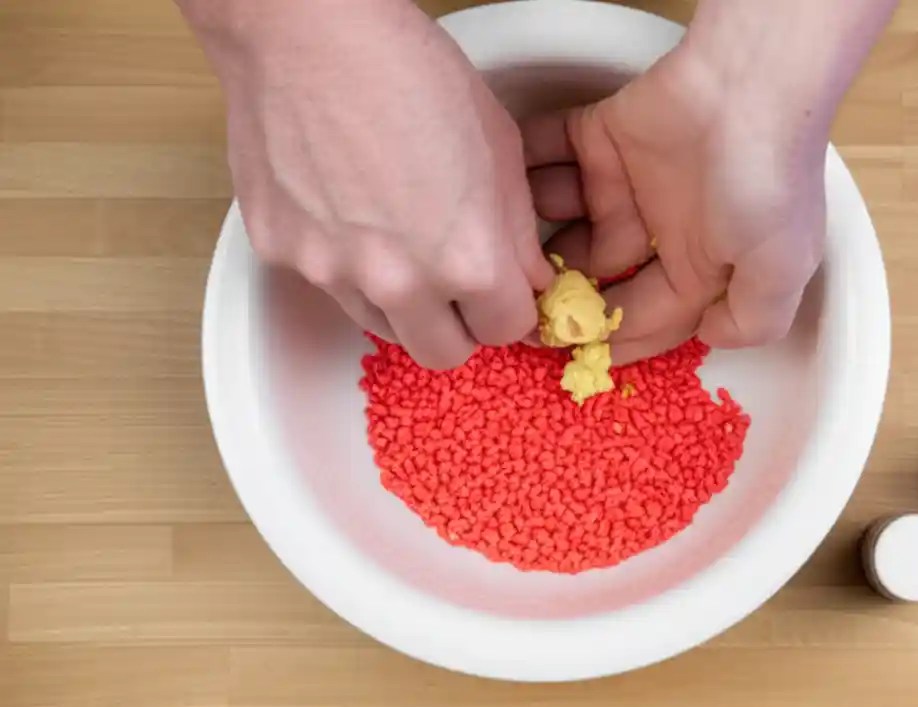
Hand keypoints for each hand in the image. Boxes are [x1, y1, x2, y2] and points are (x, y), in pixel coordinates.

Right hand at [183, 0, 550, 368]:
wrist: (309, 34)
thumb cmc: (411, 72)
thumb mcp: (499, 148)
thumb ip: (517, 231)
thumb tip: (526, 279)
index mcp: (468, 260)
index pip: (506, 330)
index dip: (509, 307)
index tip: (503, 290)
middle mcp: (400, 284)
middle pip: (443, 353)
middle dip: (459, 325)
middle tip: (457, 283)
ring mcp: (333, 274)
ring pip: (383, 326)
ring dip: (402, 302)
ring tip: (399, 236)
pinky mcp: (283, 255)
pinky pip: (328, 285)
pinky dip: (345, 265)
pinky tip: (348, 207)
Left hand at [520, 0, 894, 365]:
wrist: (749, 87)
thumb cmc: (765, 184)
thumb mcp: (781, 271)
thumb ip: (752, 321)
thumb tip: (710, 336)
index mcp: (702, 267)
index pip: (647, 317)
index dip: (610, 337)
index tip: (565, 350)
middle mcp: (663, 228)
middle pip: (599, 272)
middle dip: (562, 289)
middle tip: (522, 298)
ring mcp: (631, 181)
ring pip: (570, 217)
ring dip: (536, 229)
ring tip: (507, 240)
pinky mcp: (605, 133)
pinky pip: (555, 153)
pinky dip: (528, 162)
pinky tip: (503, 180)